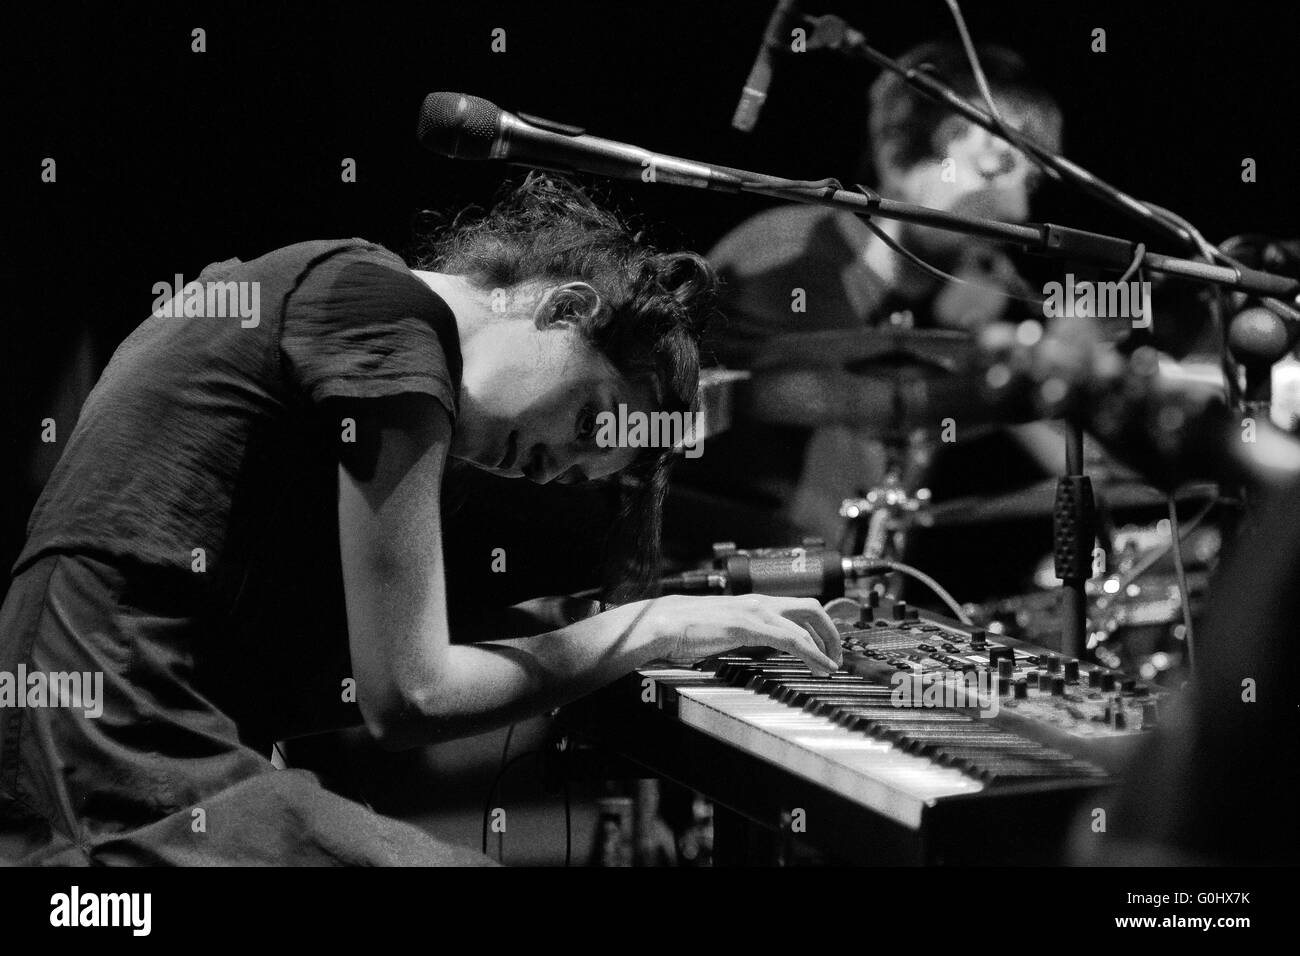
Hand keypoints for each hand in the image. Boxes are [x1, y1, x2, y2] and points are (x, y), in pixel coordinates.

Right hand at [646, 593, 842, 674]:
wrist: (664, 624)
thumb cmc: (687, 629)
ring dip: (825, 645)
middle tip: (836, 655)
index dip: (820, 626)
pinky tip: (819, 665)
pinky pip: (791, 639)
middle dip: (831, 631)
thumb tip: (760, 646)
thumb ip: (746, 634)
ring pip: (806, 622)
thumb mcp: (725, 631)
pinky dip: (812, 652)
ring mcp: (755, 612)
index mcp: (754, 603)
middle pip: (811, 607)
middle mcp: (760, 602)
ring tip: (831, 666)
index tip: (828, 646)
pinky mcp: (748, 626)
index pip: (799, 607)